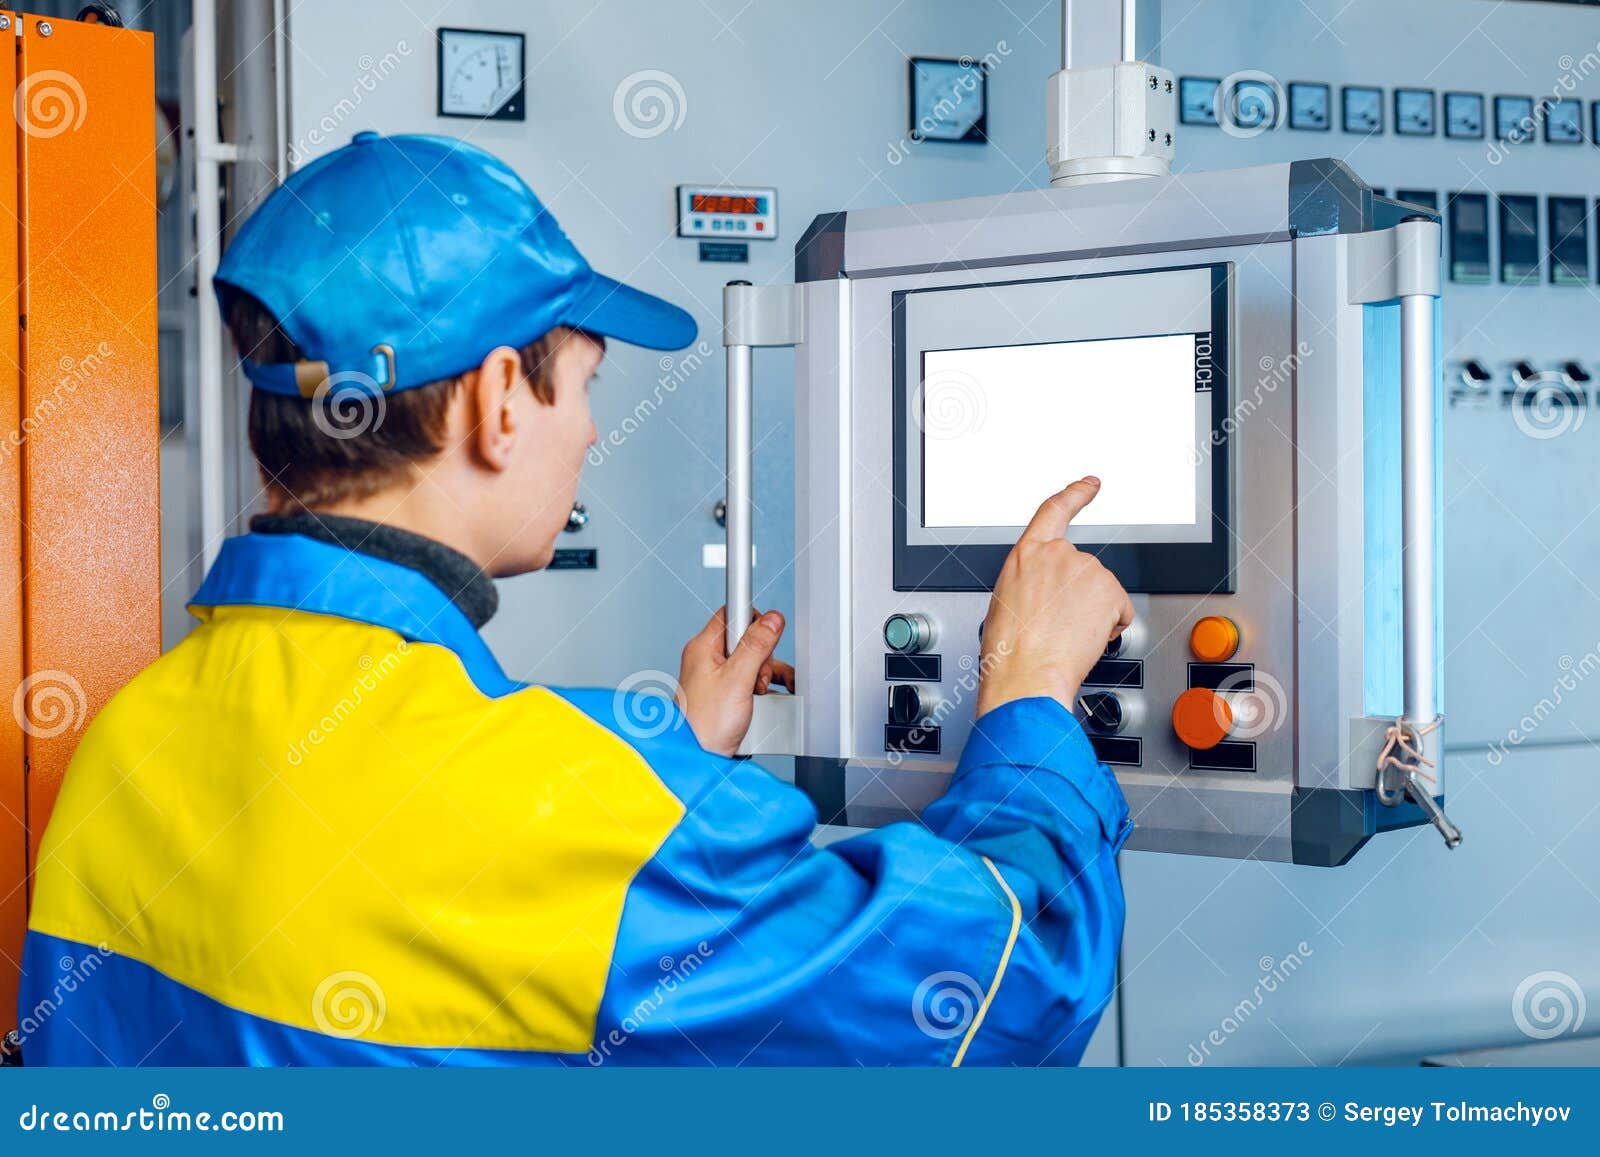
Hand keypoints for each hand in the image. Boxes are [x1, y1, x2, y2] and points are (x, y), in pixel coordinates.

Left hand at [677, 607, 793, 756]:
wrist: (699, 761)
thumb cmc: (705, 726)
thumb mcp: (737, 680)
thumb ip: (756, 646)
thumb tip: (772, 619)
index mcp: (703, 647)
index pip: (732, 613)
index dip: (753, 623)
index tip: (766, 637)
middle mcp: (708, 660)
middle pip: (747, 639)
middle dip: (762, 658)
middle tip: (756, 679)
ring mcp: (717, 680)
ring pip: (753, 663)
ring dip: (764, 678)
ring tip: (759, 695)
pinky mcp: (727, 697)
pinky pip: (751, 683)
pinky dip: (763, 691)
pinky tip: (766, 702)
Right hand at [976, 477, 1134, 718]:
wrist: (1025, 674)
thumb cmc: (1010, 651)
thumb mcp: (1007, 602)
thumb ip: (1032, 583)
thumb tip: (1047, 594)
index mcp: (1027, 555)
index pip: (1055, 510)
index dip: (1076, 494)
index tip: (1089, 485)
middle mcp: (1059, 555)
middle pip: (1083, 570)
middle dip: (1080, 598)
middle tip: (1059, 626)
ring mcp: (1087, 571)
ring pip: (1102, 593)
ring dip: (1092, 615)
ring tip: (1066, 636)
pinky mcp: (1110, 591)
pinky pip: (1119, 611)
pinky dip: (1109, 628)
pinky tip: (1085, 639)